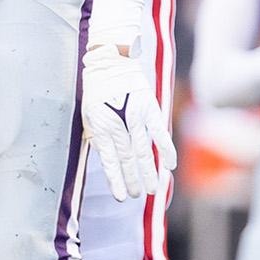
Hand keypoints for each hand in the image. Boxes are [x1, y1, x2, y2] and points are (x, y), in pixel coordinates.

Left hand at [79, 44, 174, 200]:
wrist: (111, 62)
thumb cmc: (97, 89)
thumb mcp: (89, 113)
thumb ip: (97, 134)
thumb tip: (105, 156)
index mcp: (101, 128)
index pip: (110, 161)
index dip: (116, 180)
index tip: (122, 197)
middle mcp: (118, 125)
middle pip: (127, 160)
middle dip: (133, 180)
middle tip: (138, 195)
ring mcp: (135, 118)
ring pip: (143, 152)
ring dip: (148, 172)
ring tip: (152, 190)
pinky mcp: (149, 109)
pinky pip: (160, 134)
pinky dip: (166, 150)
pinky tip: (170, 166)